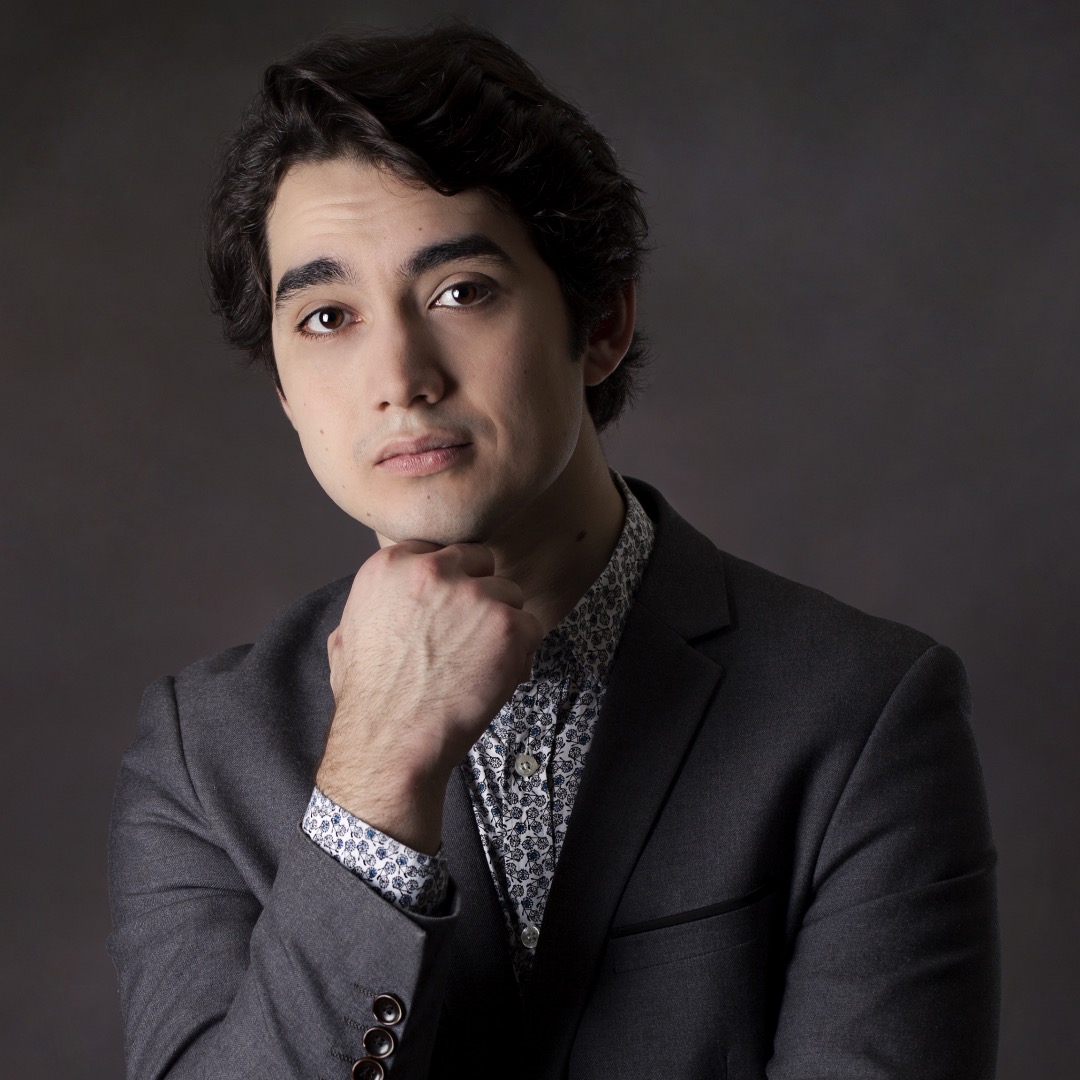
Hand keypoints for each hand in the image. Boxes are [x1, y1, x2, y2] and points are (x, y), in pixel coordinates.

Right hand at [316, 541, 542, 852]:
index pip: (442, 551)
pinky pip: (532, 627)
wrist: (390, 739)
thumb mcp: (348, 632)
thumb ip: (375, 603)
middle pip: (480, 563)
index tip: (445, 611)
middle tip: (467, 636)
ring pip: (509, 595)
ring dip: (502, 626)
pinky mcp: (507, 624)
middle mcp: (432, 569)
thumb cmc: (369, 696)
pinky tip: (496, 675)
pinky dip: (522, 652)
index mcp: (392, 564)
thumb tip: (387, 602)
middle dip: (479, 595)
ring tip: (479, 662)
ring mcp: (474, 595)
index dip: (449, 582)